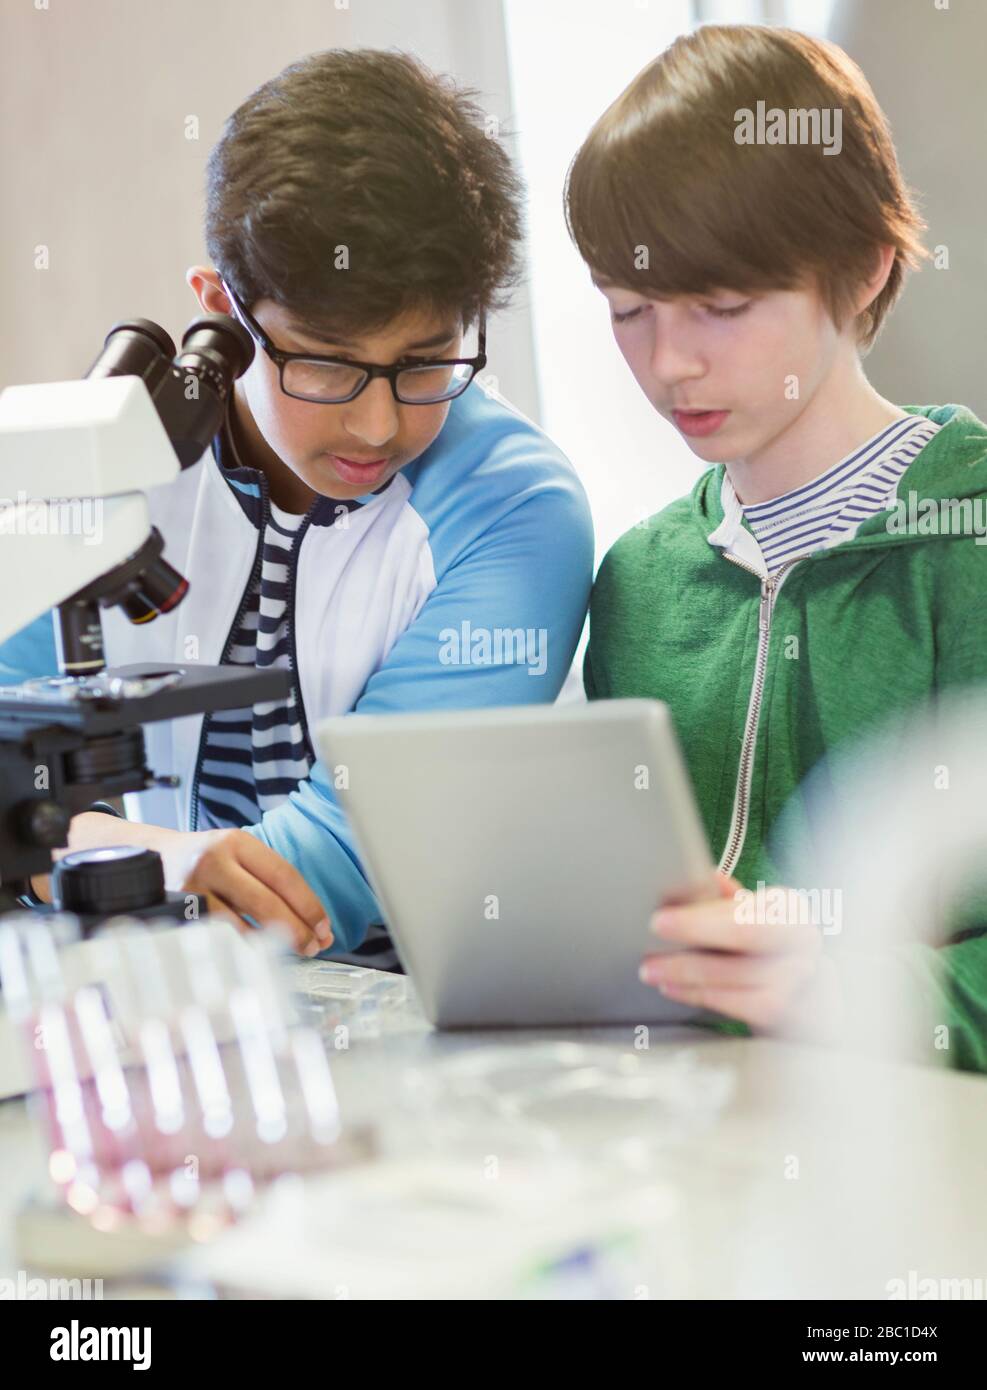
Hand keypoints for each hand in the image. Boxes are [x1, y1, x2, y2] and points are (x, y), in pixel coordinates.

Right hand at [163, 827, 333, 955]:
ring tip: (292, 952)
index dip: (308, 905)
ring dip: (272, 945)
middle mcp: (213, 861)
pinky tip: (260, 954)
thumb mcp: (235, 852)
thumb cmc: (205, 860)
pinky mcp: (178, 914)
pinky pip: (218, 939)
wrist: (153, 858)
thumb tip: (313, 920)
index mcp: (235, 842)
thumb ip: (269, 879)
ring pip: (241, 926)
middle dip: (297, 930)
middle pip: (266, 903)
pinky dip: (244, 949)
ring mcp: (192, 889)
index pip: (283, 875)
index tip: (324, 926)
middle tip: (314, 945)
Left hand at [639, 872, 841, 1038]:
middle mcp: (802, 939)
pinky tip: (674, 989)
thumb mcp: (752, 916)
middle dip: (691, 936)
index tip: (661, 919)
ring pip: (736, 974)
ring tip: (653, 970)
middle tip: (651, 946)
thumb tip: (701, 877)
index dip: (701, 916)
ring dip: (686, 973)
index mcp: (789, 907)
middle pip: (744, 934)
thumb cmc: (769, 948)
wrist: (808, 993)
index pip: (743, 909)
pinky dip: (700, 995)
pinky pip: (738, 1004)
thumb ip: (724, 901)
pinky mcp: (787, 1011)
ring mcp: (800, 977)